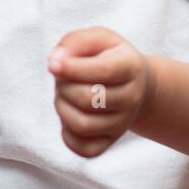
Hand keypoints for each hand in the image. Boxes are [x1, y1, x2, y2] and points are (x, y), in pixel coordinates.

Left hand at [47, 26, 153, 158]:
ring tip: (64, 96)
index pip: (104, 71)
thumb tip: (55, 62)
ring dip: (62, 108)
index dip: (73, 68)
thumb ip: (75, 42)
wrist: (136, 85)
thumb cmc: (110, 57)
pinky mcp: (110, 142)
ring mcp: (122, 124)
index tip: (53, 64)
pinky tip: (70, 115)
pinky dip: (67, 134)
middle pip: (88, 99)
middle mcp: (132, 98)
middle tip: (61, 79)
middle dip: (64, 87)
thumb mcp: (98, 39)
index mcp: (131, 67)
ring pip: (83, 125)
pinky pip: (83, 149)